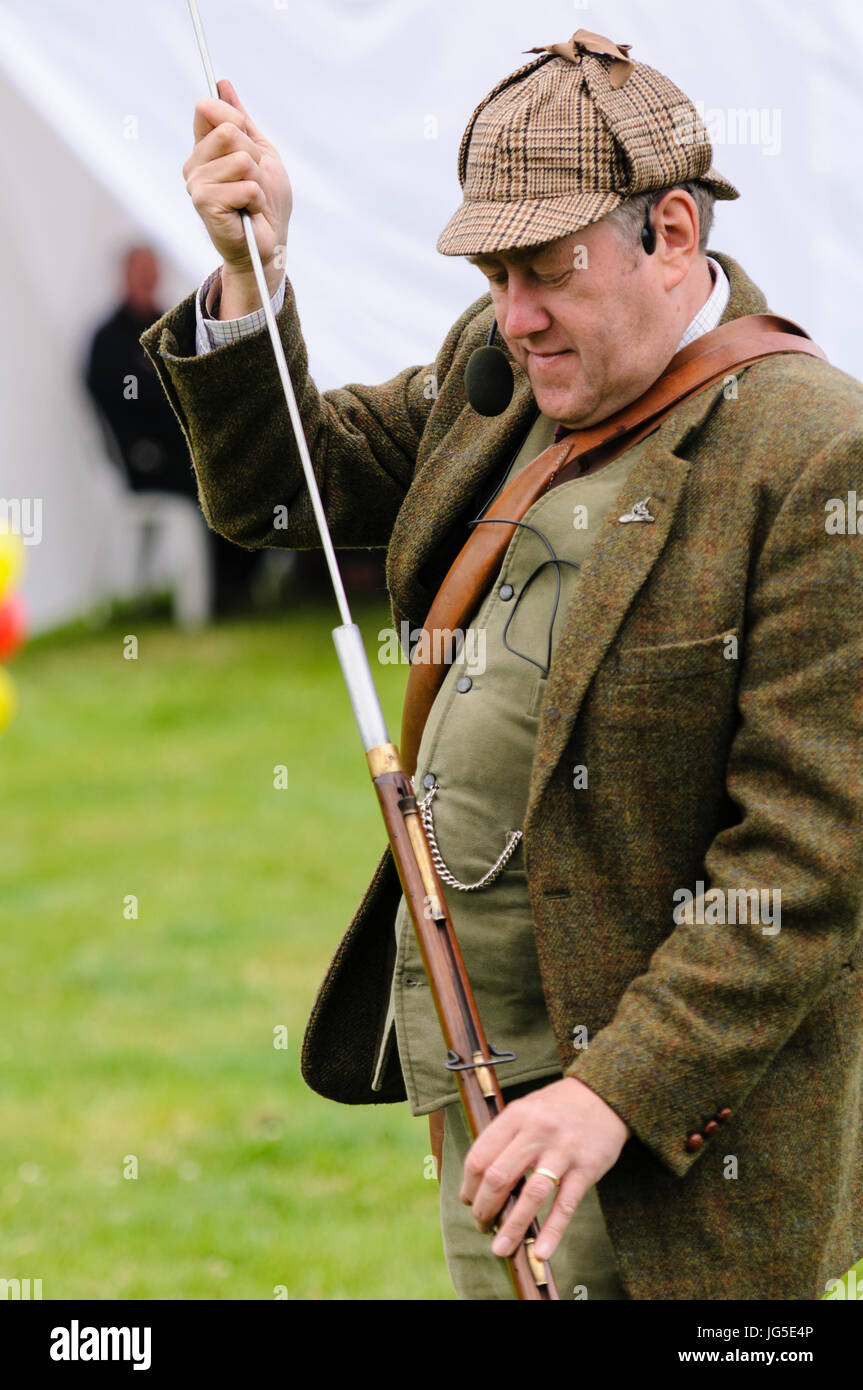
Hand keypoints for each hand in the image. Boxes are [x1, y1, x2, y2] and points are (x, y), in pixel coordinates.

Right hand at [184, 78, 292, 303]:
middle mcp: (194, 163)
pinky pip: (246, 186)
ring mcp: (196, 183)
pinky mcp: (204, 203)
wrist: (270, 243)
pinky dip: (256, 200)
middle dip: (254, 156)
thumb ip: (241, 120)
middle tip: (254, 179)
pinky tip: (248, 213)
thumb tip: (222, 83)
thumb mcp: (261, 153)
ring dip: (257, 181)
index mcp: (205, 148)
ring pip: (240, 159)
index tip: (247, 140)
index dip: (235, 119)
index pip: (209, 108)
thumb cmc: (266, 202)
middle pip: (229, 131)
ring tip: (251, 199)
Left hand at [460, 1076, 629, 1261]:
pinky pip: (566, 1204)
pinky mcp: (587, 1168)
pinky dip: (552, 1231)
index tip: (468, 1202)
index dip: (469, 1186)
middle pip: (499, 1177)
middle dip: (485, 1208)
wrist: (603, 1095)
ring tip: (501, 1249)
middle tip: (482, 1226)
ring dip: (512, 1226)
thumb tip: (479, 1182)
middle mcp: (536, 1131)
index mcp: (516, 1116)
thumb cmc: (556, 1108)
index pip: (480, 1157)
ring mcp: (563, 1150)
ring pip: (532, 1194)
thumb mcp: (525, 1110)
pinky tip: (541, 1251)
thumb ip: (504, 1139)